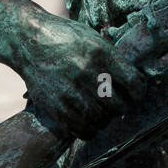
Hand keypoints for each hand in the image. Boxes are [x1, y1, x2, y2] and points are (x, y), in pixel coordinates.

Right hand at [17, 15, 147, 139]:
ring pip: (100, 119)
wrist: (27, 40)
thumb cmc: (65, 37)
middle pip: (118, 104)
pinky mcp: (55, 106)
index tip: (136, 93)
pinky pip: (81, 129)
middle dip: (122, 107)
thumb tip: (134, 79)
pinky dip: (89, 130)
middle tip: (119, 105)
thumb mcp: (93, 39)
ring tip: (103, 113)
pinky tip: (90, 123)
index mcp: (101, 54)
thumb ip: (112, 59)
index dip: (139, 92)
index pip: (133, 83)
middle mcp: (86, 73)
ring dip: (105, 119)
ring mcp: (69, 91)